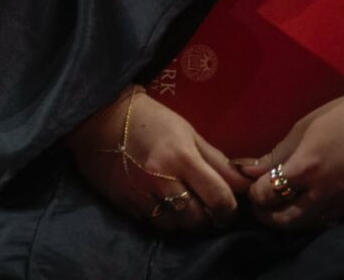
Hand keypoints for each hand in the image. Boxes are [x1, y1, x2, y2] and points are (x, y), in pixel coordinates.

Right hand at [66, 86, 240, 230]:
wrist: (96, 116)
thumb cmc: (148, 119)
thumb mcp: (187, 132)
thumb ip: (217, 161)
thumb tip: (246, 184)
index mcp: (181, 158)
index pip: (219, 199)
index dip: (229, 208)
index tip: (227, 206)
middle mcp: (161, 179)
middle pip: (198, 218)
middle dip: (207, 216)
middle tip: (205, 207)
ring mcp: (140, 193)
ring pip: (176, 225)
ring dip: (185, 220)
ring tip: (183, 206)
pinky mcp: (123, 201)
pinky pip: (152, 223)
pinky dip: (162, 218)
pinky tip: (161, 204)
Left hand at [236, 96, 343, 230]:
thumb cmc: (340, 120)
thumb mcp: (301, 131)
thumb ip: (275, 156)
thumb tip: (246, 170)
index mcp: (306, 168)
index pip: (267, 194)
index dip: (254, 193)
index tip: (252, 186)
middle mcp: (324, 192)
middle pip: (285, 220)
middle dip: (266, 215)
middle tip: (261, 205)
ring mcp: (343, 203)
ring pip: (308, 226)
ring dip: (289, 221)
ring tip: (281, 208)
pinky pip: (329, 222)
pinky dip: (313, 219)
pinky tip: (307, 207)